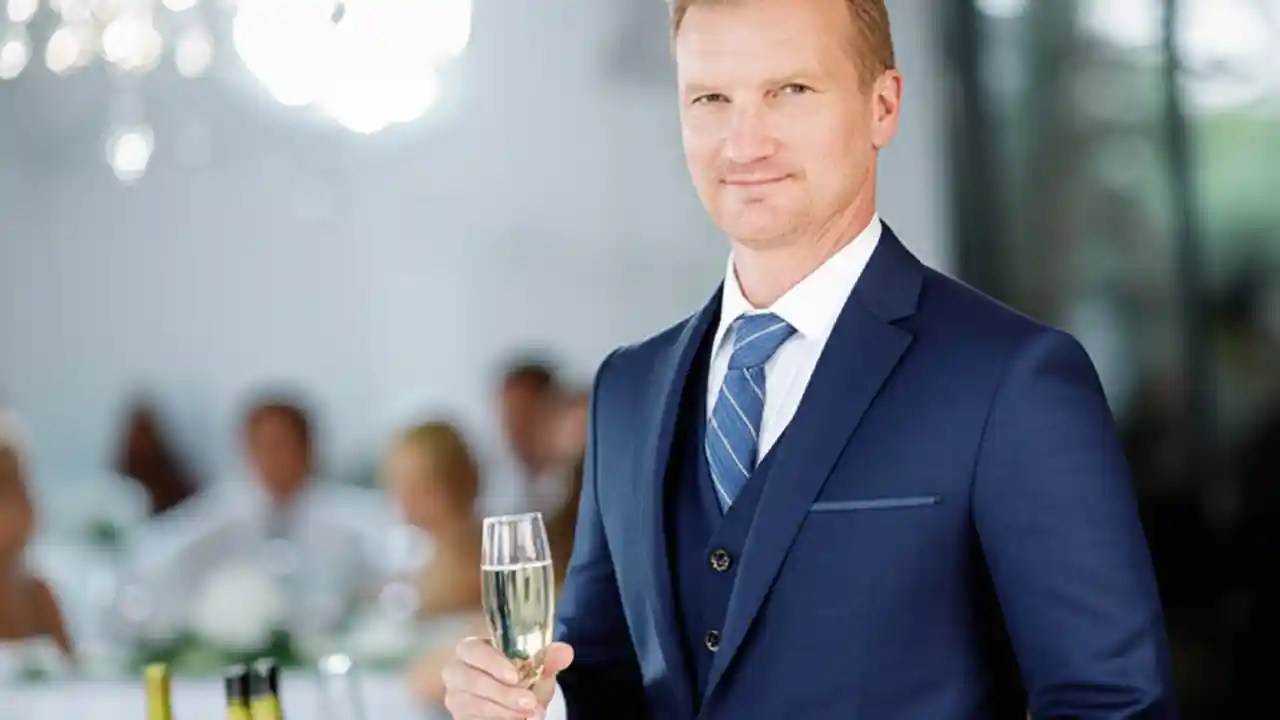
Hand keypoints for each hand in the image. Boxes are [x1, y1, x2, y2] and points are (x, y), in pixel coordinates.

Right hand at [443, 637, 573, 718]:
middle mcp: (457, 671)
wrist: (515, 701)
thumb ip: (549, 658)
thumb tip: (565, 651)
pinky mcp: (460, 718)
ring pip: (473, 704)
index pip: (472, 650)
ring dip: (504, 711)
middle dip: (503, 693)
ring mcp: (456, 698)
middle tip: (530, 702)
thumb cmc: (521, 676)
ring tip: (529, 714)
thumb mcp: (538, 667)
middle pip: (471, 680)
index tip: (515, 675)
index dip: (492, 662)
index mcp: (472, 649)